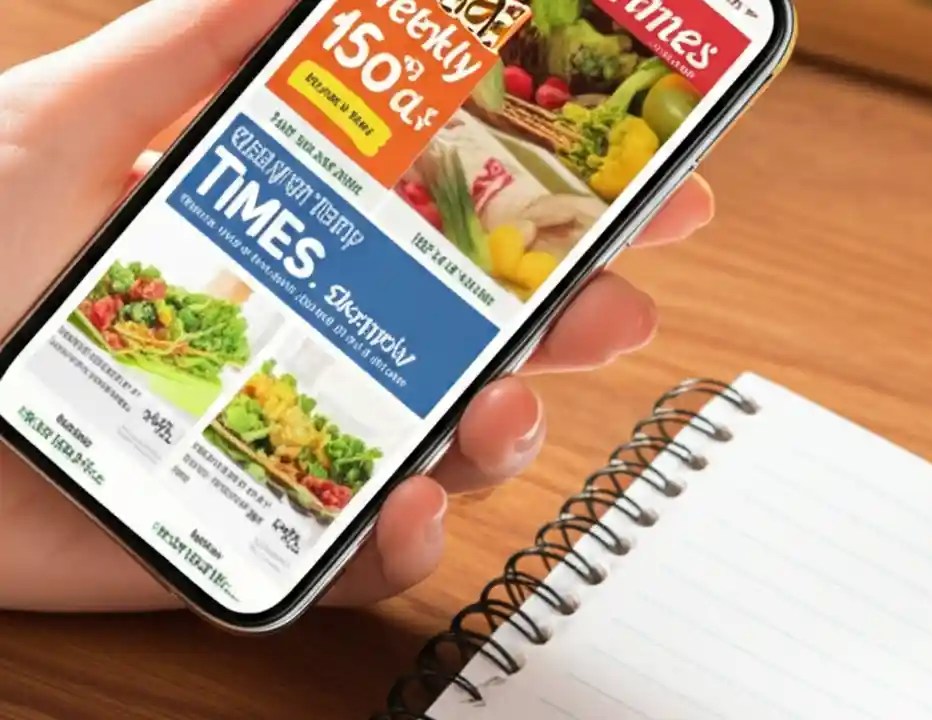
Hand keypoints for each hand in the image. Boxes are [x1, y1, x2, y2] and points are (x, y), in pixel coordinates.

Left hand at [0, 0, 713, 610]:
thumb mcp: (64, 121)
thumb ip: (191, 44)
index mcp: (278, 238)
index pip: (441, 220)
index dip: (543, 205)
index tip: (630, 188)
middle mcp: (298, 337)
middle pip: (467, 336)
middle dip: (565, 318)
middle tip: (622, 302)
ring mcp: (281, 437)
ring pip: (437, 449)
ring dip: (503, 431)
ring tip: (502, 404)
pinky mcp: (244, 534)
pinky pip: (353, 554)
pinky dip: (397, 541)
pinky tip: (402, 502)